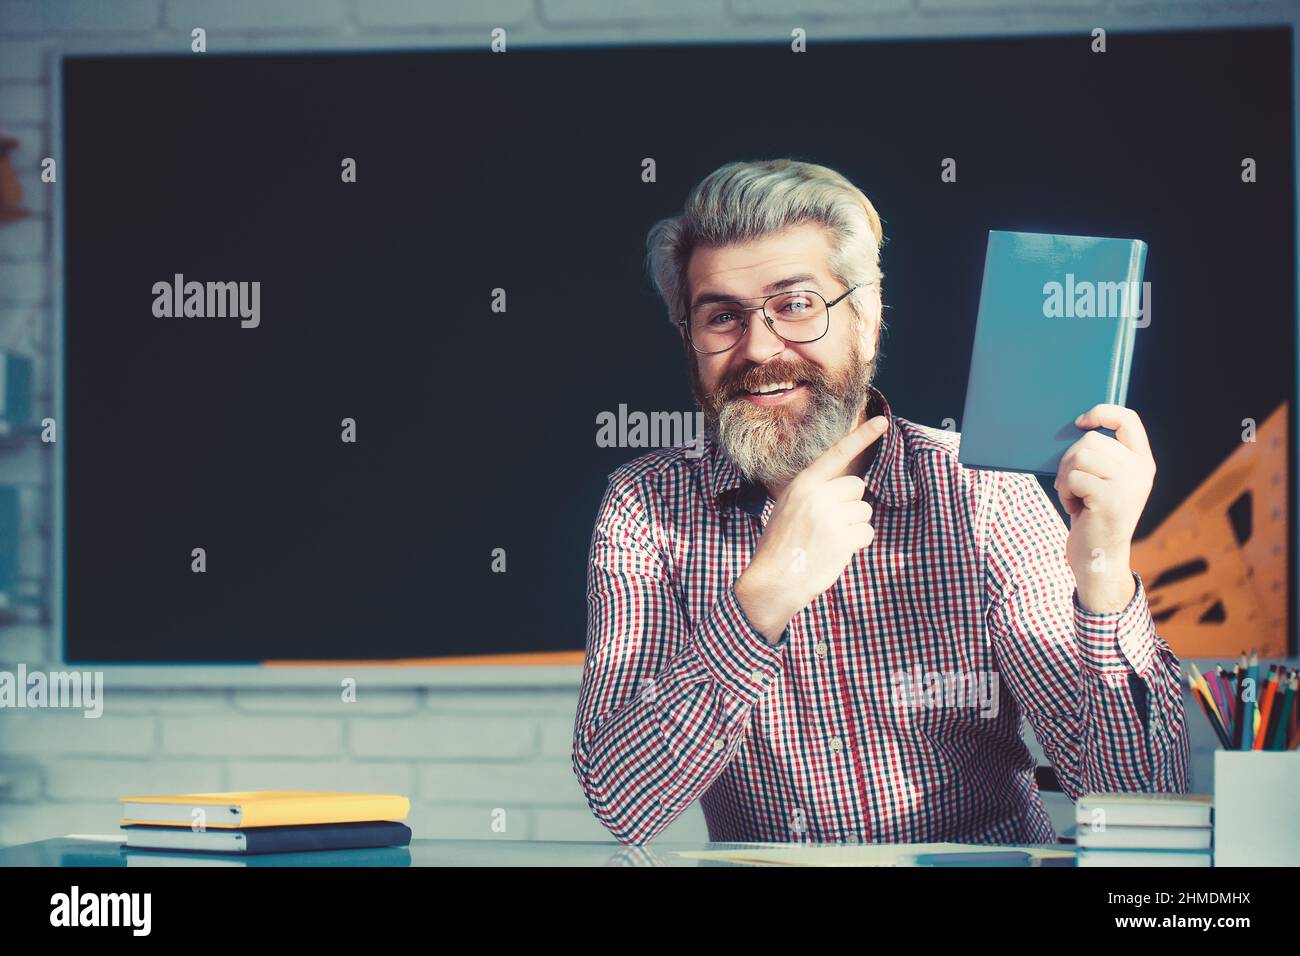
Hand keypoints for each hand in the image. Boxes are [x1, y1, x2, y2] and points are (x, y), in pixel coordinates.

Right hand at [736, 415, 889, 641]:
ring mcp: (830, 517)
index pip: (837, 454)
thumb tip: (849, 488)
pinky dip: (857, 543)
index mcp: (802, 484)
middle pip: (857, 487)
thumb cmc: (782, 545)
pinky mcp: (843, 539)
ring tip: (829, 540)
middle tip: (829, 524)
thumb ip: (815, 492)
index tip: (884, 421)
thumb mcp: (788, 507)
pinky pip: (867, 532)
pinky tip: (836, 551)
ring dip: (854, 526)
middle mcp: (817, 496)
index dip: (862, 436)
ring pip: (864, 510)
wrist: (773, 581)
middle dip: (850, 505)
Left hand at [1055, 404, 1155, 611]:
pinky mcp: (1110, 499)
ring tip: (1074, 497)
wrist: (1099, 558)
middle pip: (1091, 440)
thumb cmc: (1094, 516)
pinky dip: (1064, 492)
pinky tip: (1074, 508)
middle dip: (1069, 460)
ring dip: (1065, 477)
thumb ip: (1102, 456)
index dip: (1102, 412)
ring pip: (1079, 456)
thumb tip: (1078, 425)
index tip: (1081, 421)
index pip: (1128, 420)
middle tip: (1071, 484)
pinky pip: (1073, 478)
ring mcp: (1129, 484)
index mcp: (1142, 462)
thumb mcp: (1105, 481)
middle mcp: (1141, 470)